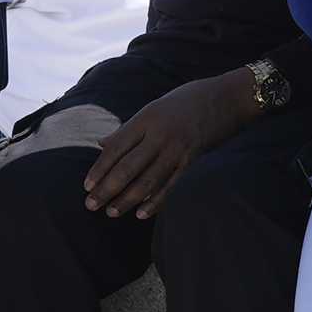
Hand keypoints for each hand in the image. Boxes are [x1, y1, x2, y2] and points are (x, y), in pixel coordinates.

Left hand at [83, 69, 256, 217]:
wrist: (226, 98)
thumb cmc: (185, 102)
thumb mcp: (153, 108)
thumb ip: (128, 129)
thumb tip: (102, 144)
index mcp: (146, 119)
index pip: (116, 148)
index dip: (100, 168)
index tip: (86, 186)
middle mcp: (160, 134)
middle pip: (128, 167)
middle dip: (107, 189)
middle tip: (91, 206)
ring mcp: (177, 148)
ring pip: (147, 180)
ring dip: (127, 199)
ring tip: (112, 213)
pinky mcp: (193, 159)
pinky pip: (171, 185)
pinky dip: (156, 201)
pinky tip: (141, 214)